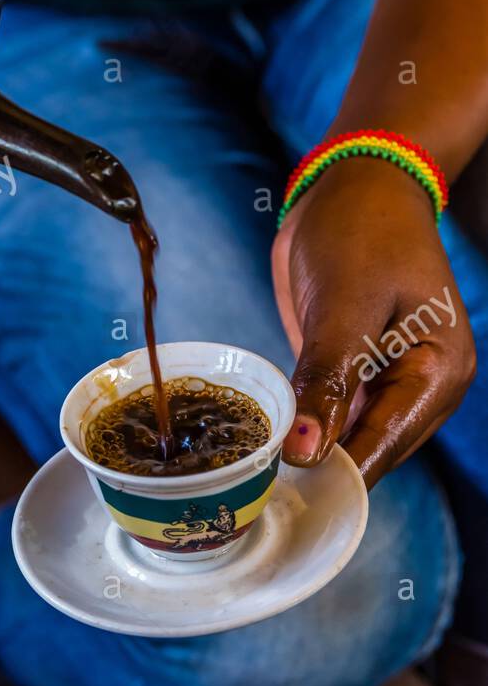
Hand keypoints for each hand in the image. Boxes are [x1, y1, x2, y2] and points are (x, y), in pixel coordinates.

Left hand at [271, 158, 475, 487]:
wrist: (354, 183)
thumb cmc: (362, 230)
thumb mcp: (344, 302)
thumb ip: (328, 379)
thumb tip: (305, 451)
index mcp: (437, 374)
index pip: (384, 446)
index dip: (336, 477)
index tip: (284, 502)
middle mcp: (419, 387)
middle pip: (367, 451)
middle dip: (317, 471)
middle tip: (251, 493)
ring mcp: (385, 379)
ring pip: (345, 436)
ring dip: (304, 451)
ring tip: (248, 477)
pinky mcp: (353, 368)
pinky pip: (327, 410)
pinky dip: (300, 422)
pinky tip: (259, 439)